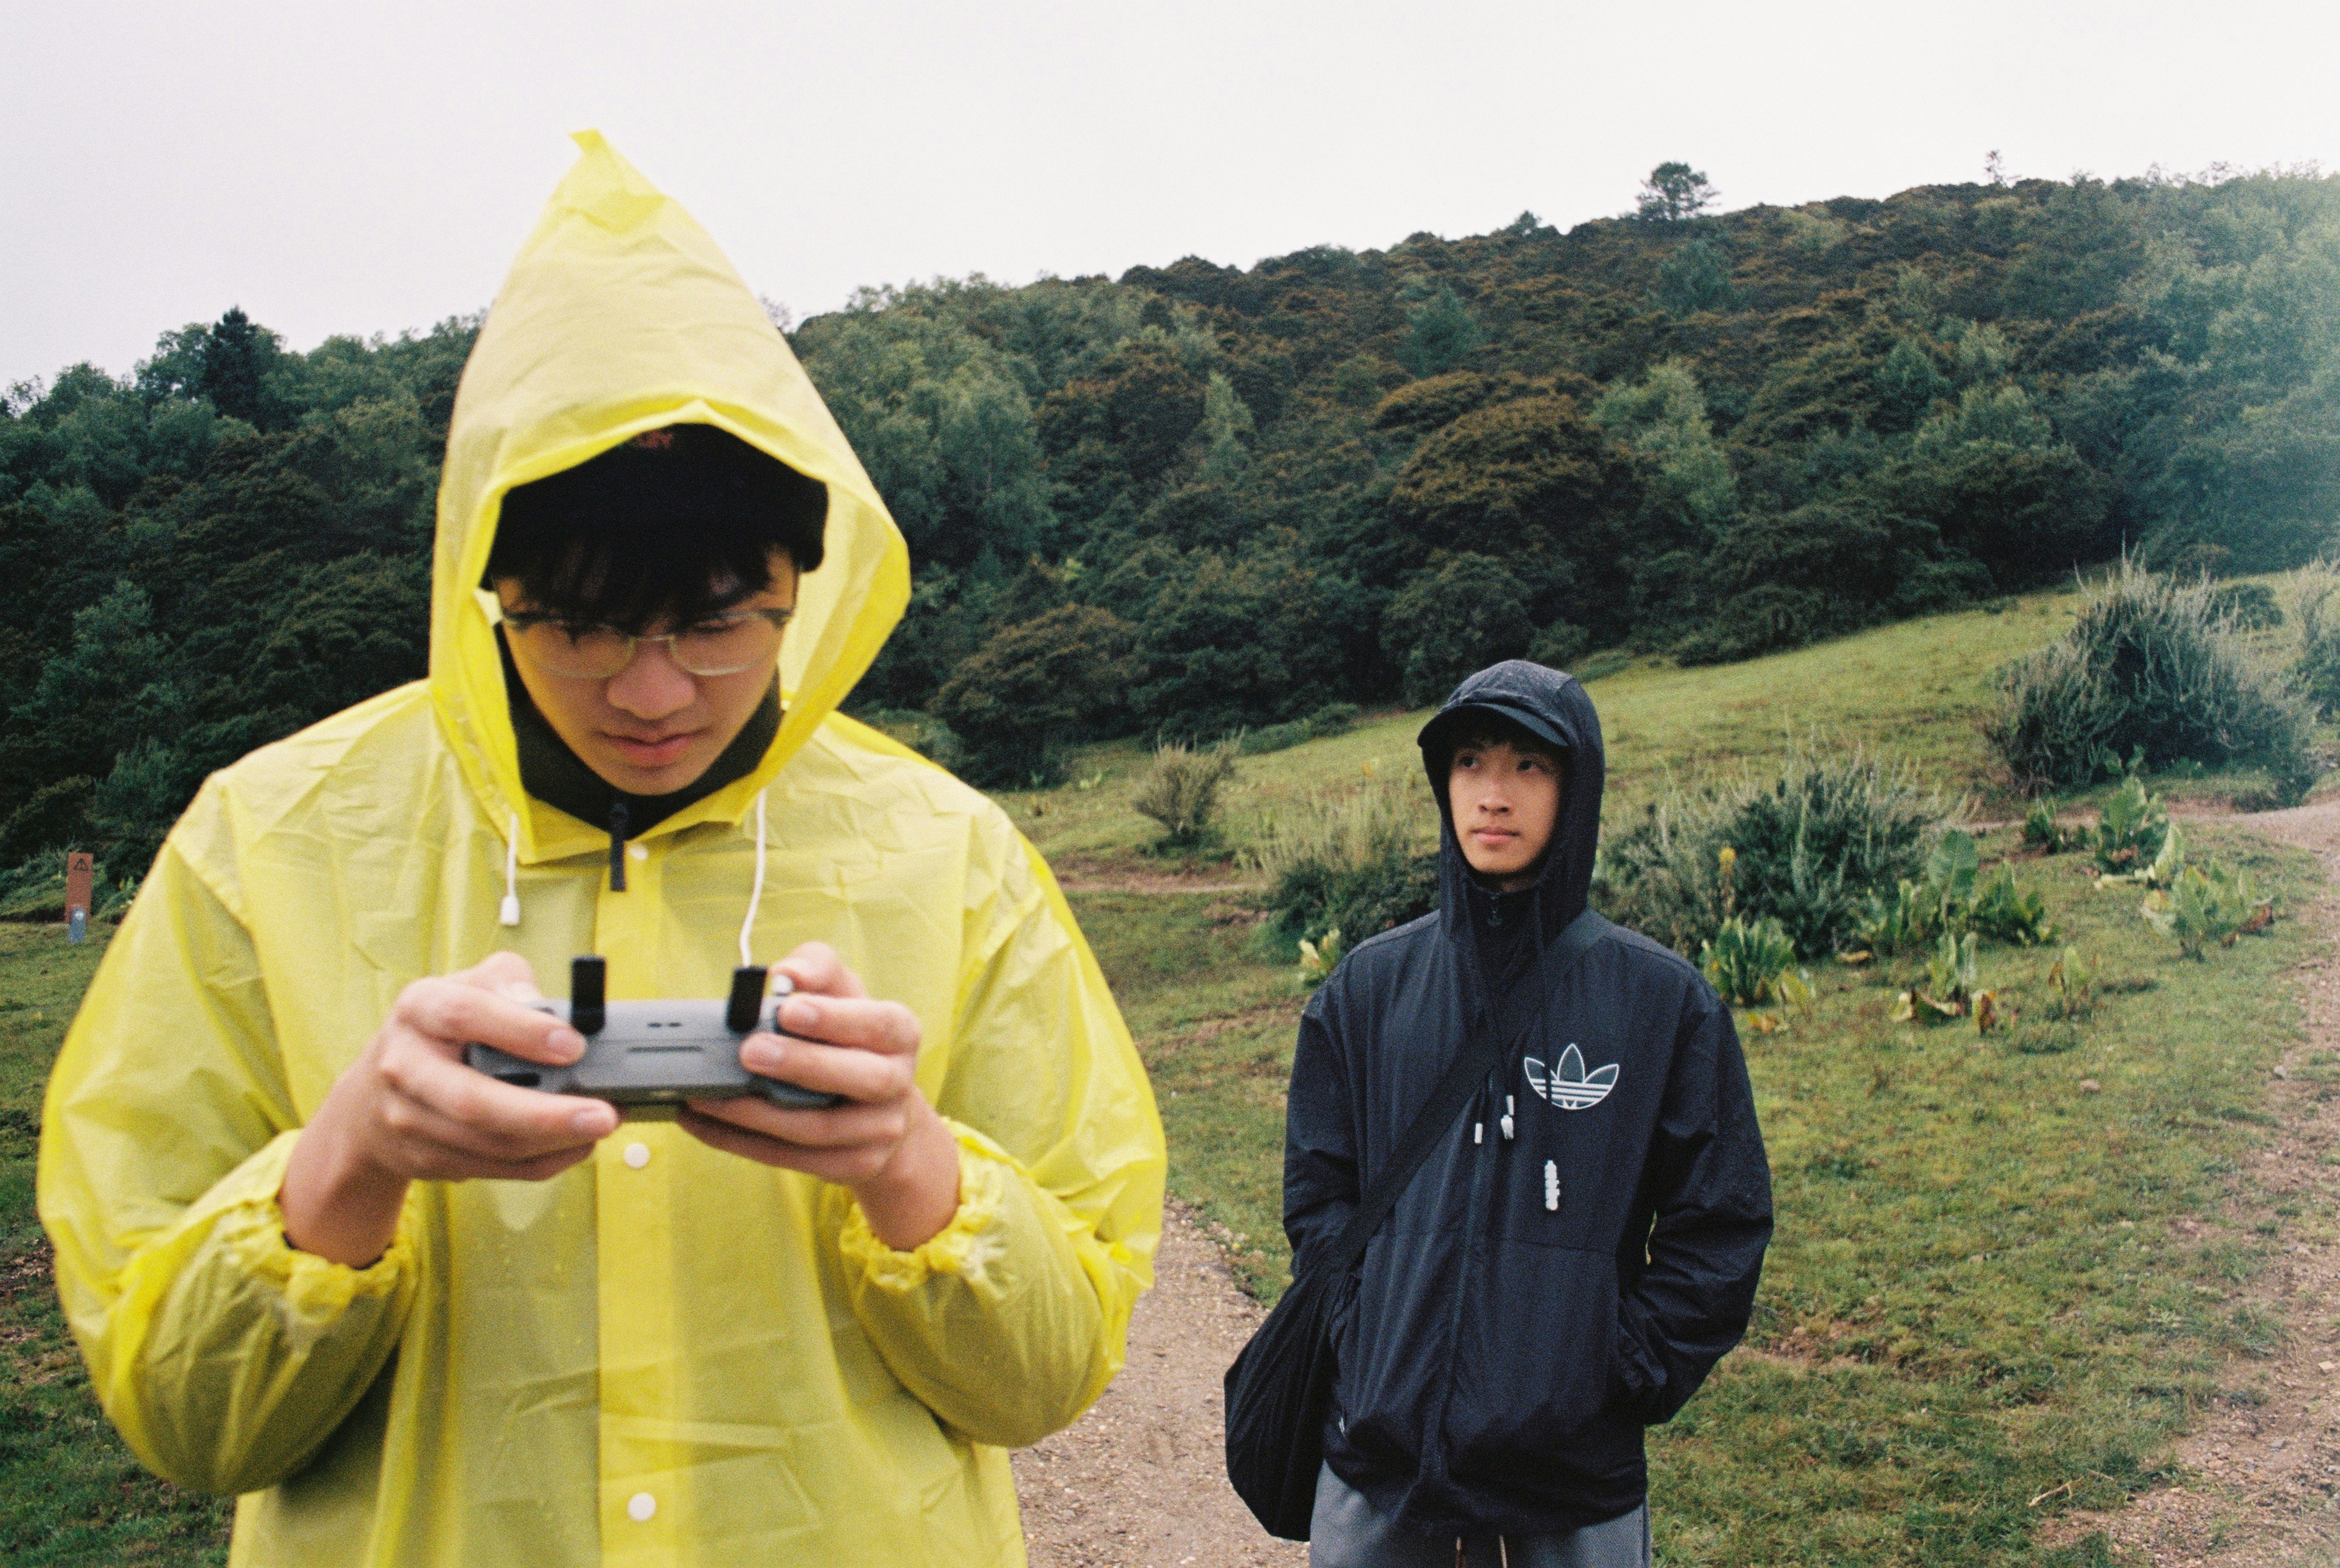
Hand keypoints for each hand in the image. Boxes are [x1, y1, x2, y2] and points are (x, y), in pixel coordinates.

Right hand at [280, 952, 618, 1265]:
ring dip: (555, 1142)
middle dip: (546, 1115)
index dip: (521, 1030)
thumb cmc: (440, 1029)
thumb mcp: (468, 985)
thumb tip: (552, 1011)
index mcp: (419, 1009)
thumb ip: (510, 983)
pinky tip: (577, 1144)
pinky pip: (495, 1168)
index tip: (574, 1044)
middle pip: (474, 1101)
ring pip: (490, 1145)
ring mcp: (411, 1120)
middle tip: (604, 1114)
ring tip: (603, 1125)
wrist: (372, 1097)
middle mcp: (406, 1066)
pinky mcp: (427, 1159)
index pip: (465, 1016)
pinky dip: (544, 1161)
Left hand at [679, 942, 960, 1249]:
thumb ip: (815, 969)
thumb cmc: (847, 1037)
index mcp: (898, 1035)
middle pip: (861, 1078)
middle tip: (748, 1051)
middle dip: (802, 1065)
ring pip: (819, 1129)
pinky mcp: (853, 1166)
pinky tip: (703, 1123)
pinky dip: (741, 1142)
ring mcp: (879, 1131)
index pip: (878, 1024)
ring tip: (707, 1095)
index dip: (835, 1018)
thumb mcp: (839, 992)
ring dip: (757, 1114)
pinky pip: (792, 1159)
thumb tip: (785, 974)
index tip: (788, 1008)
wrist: (879, 1108)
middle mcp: (897, 1083)